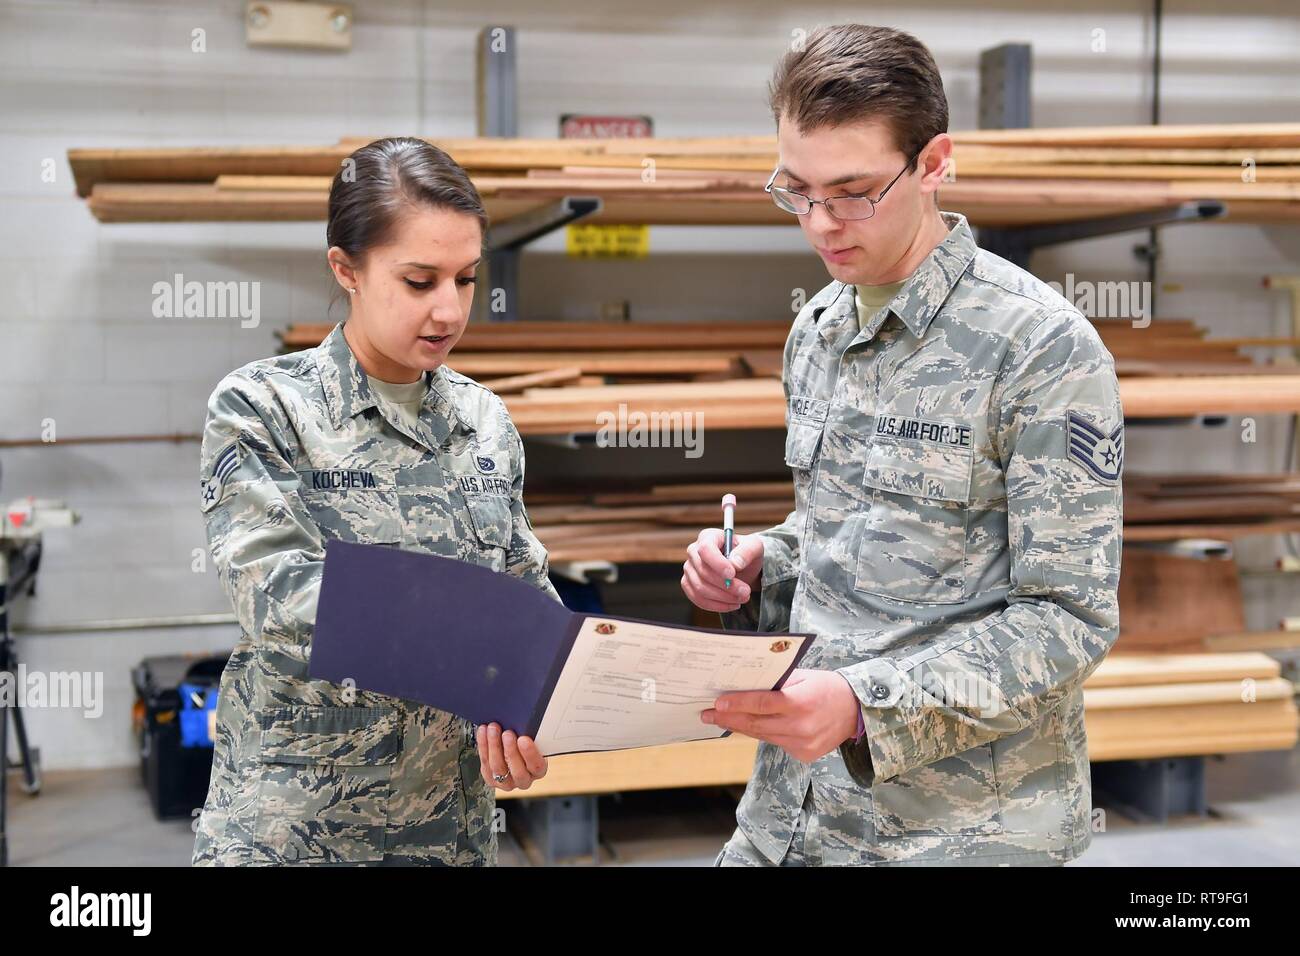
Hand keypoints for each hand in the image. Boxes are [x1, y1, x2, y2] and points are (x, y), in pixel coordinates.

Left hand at [475, 722, 547, 791]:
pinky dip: (483, 745)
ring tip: (493, 729)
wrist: (513, 748)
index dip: (530, 753)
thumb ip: (533, 736)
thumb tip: (526, 724)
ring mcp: (506, 781)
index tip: (524, 739)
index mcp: (538, 771)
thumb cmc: (526, 743)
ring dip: (494, 745)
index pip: (537, 766)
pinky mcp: (490, 778)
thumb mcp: (534, 740)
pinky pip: (485, 762)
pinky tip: (484, 732)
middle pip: (517, 771)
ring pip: (498, 767)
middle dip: (511, 750)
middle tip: (507, 733)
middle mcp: (523, 780)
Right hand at [681, 528, 763, 612]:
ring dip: (723, 597)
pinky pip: (698, 599)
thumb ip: (747, 551)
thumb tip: (735, 563)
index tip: (732, 574)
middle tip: (745, 592)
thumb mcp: (754, 547)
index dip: (717, 563)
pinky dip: (717, 605)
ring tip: (742, 597)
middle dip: (726, 585)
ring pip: (700, 588)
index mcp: (708, 537)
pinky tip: (732, 604)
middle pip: (703, 571)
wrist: (742, 567)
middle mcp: (694, 551)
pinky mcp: (689, 584)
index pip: (706, 549)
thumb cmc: (746, 553)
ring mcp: (689, 569)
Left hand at [700, 669, 860, 763]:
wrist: (855, 711)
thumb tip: (743, 683)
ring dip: (741, 727)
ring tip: (721, 719)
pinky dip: (763, 734)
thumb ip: (776, 682)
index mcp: (800, 702)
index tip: (717, 703)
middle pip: (756, 724)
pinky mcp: (804, 754)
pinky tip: (751, 726)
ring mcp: (802, 743)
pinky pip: (776, 743)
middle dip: (728, 719)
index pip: (762, 704)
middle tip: (707, 714)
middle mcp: (801, 726)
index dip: (737, 704)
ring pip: (763, 735)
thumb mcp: (802, 676)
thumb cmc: (826, 687)